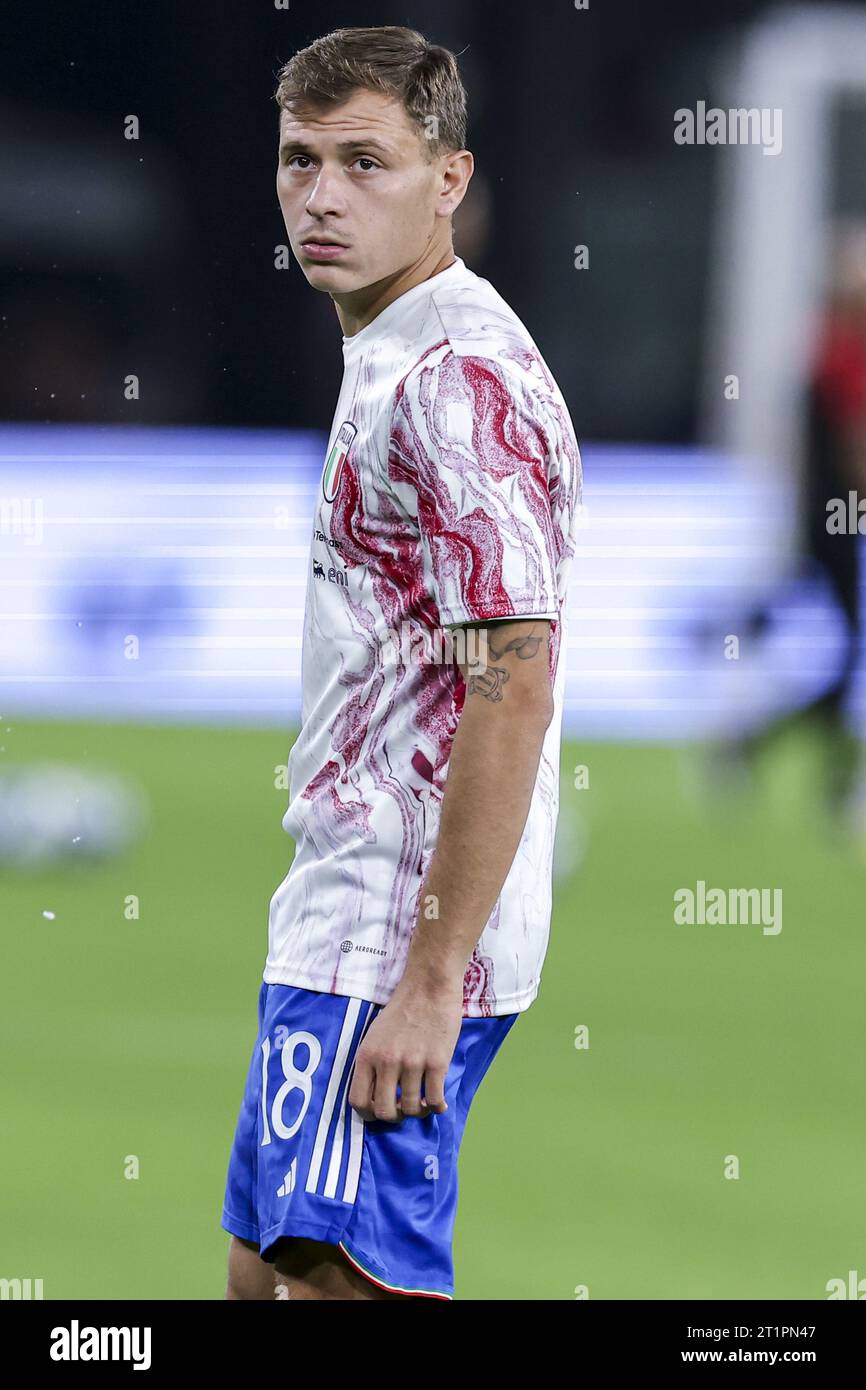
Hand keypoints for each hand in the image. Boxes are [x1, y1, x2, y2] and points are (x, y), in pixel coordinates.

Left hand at [347, 978, 463, 1122]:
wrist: (429, 986)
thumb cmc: (402, 1009)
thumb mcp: (375, 1034)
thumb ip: (373, 1063)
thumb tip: (377, 1095)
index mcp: (367, 1055)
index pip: (358, 1101)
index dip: (368, 1115)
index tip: (379, 1113)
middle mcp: (387, 1061)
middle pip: (385, 1112)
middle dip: (395, 1117)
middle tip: (404, 1109)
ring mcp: (413, 1062)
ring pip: (412, 1109)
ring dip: (418, 1111)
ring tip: (423, 1103)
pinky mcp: (437, 1062)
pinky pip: (434, 1100)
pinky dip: (437, 1107)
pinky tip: (439, 1104)